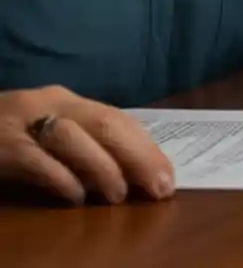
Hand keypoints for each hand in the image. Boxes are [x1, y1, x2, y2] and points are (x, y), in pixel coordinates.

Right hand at [0, 86, 174, 205]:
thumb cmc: (1, 138)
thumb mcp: (44, 135)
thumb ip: (83, 145)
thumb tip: (136, 171)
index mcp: (63, 100)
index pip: (118, 118)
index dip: (147, 149)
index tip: (169, 178)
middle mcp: (45, 103)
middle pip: (105, 123)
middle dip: (138, 158)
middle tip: (158, 190)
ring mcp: (18, 121)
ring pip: (73, 136)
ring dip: (102, 168)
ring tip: (116, 196)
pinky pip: (36, 160)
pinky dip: (61, 179)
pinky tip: (74, 198)